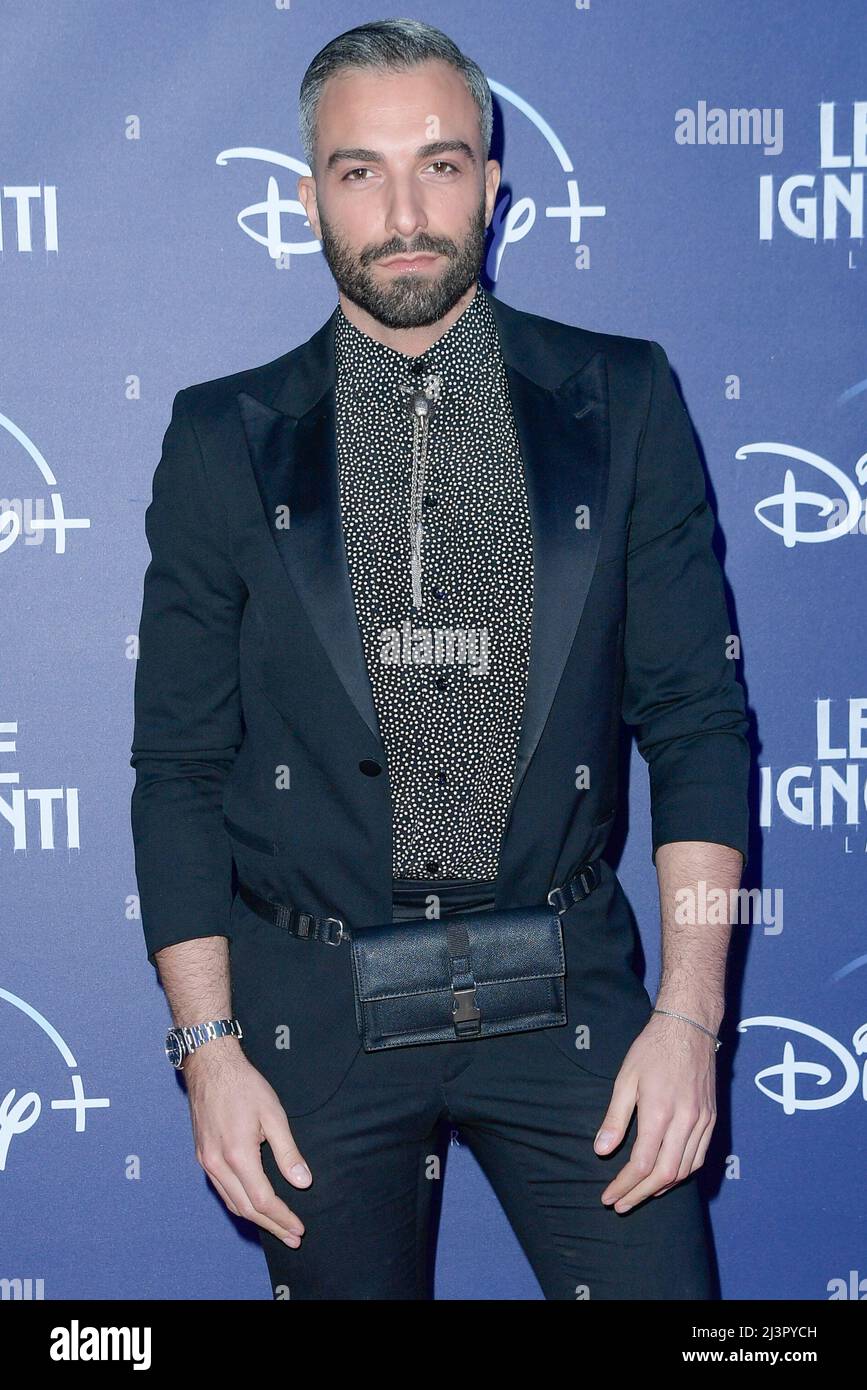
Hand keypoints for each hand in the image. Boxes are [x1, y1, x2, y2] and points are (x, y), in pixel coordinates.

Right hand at [184, 1041, 310, 1246]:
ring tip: (277, 1227)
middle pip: (246, 1209)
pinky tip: (253, 1205)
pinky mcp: (202, 1157)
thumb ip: (288, 1152)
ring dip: (255, 1219)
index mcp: (237, 1155)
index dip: (283, 1218)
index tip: (299, 1229)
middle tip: (293, 1238)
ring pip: (231, 1203)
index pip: (263, 1200)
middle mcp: (217, 1165)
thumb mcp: (274, 1114)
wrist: (210, 1066)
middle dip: (272, 1226)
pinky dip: (239, 1203)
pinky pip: (222, 1190)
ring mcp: (206, 1162)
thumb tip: (302, 1182)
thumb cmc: (244, 1085)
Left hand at [592, 1010, 717, 1212]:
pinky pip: (699, 1158)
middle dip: (640, 1195)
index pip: (642, 1164)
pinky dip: (682, 1174)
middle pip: (665, 1175)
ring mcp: (702, 1122)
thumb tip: (601, 1150)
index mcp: (660, 1112)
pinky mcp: (712, 1119)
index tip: (608, 1197)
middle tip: (620, 1204)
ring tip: (639, 1194)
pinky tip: (667, 1176)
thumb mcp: (625, 1078)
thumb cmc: (652, 1049)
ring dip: (661, 1188)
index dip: (624, 1185)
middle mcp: (686, 1121)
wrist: (689, 1027)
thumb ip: (615, 1118)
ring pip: (685, 1171)